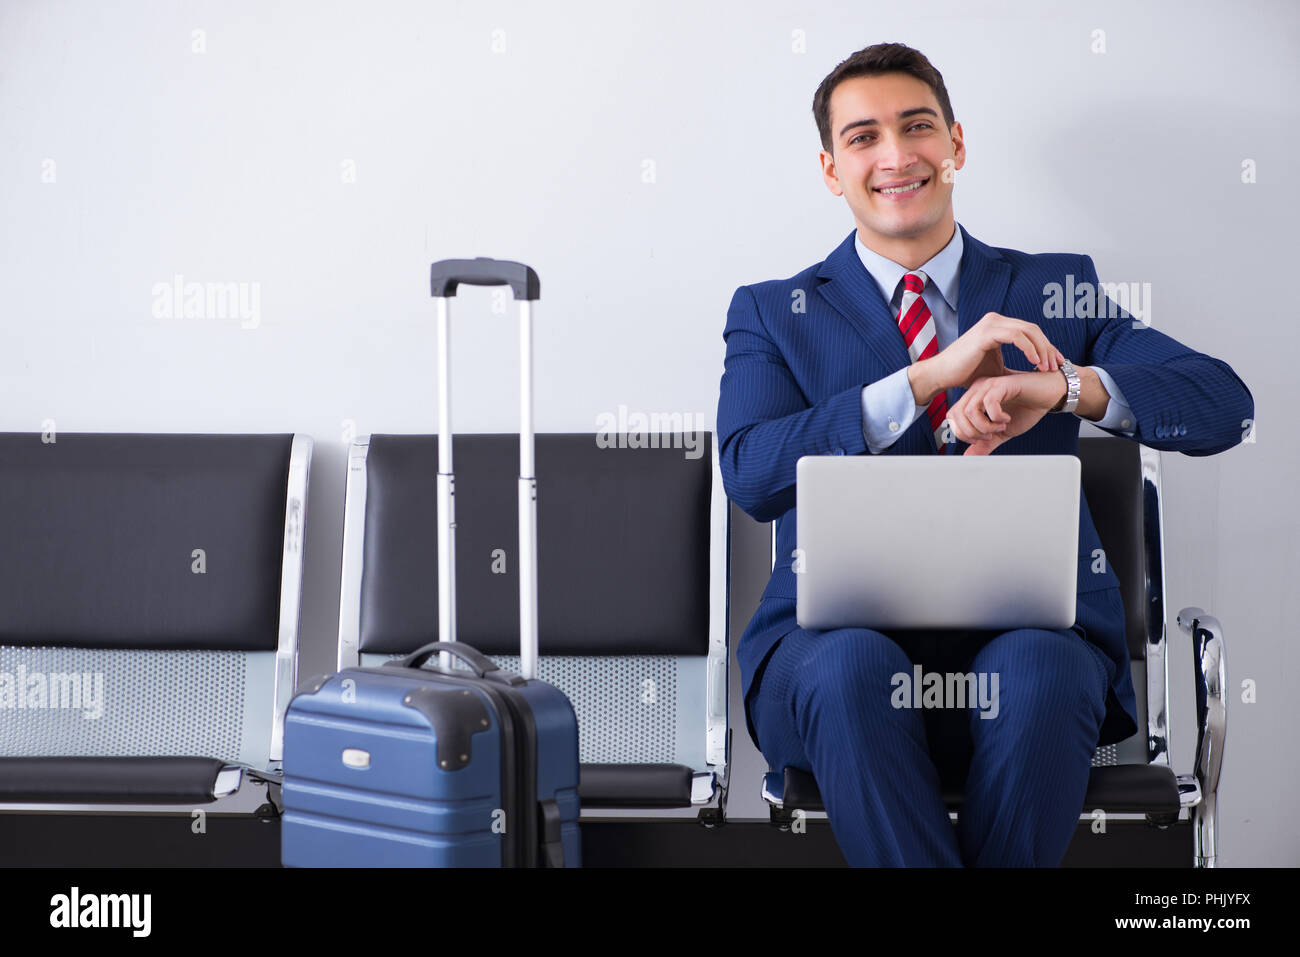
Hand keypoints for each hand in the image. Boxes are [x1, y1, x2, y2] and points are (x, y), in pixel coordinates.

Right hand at [927, 312, 1065, 397]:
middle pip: (1033, 329)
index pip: (1030, 332)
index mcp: (998, 326)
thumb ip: (1012, 366)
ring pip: (1028, 330)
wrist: (942, 375)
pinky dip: (1030, 348)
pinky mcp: (987, 332)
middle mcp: (995, 320)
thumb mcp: (995, 369)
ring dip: (1042, 349)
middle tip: (1057, 366)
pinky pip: (1017, 336)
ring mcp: (991, 323)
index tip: (1056, 364)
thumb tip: (1032, 374)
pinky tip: (1035, 362)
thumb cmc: (966, 375)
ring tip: (1047, 367)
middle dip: (1049, 348)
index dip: (1046, 347)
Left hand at [946, 370, 1067, 454]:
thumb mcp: (1002, 432)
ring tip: (1000, 428)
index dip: (963, 432)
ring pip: (970, 410)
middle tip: (990, 436)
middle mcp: (977, 389)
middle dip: (972, 432)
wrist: (1049, 394)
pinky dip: (996, 417)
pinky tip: (1006, 419)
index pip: (952, 417)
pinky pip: (989, 402)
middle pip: (957, 414)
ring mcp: (989, 385)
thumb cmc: (1026, 408)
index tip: (982, 438)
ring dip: (984, 426)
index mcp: (974, 397)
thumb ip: (985, 443)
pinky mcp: (1002, 384)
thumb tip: (969, 457)